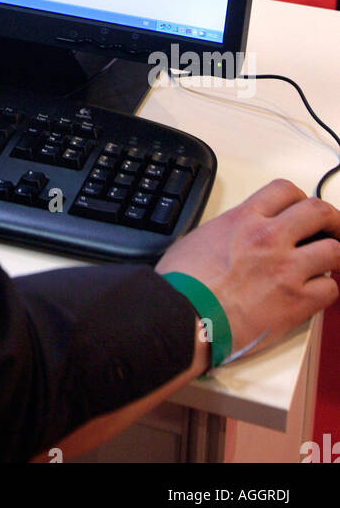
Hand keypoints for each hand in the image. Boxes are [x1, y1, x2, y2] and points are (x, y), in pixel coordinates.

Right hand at [157, 180, 339, 364]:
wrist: (185, 317)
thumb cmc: (183, 284)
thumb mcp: (202, 237)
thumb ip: (230, 230)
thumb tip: (240, 237)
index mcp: (244, 218)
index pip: (285, 190)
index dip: (299, 199)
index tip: (301, 210)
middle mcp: (269, 237)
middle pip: (319, 212)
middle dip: (332, 220)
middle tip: (333, 230)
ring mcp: (286, 269)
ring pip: (334, 250)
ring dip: (335, 256)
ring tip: (331, 264)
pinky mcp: (296, 302)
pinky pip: (330, 290)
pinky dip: (327, 290)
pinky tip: (316, 293)